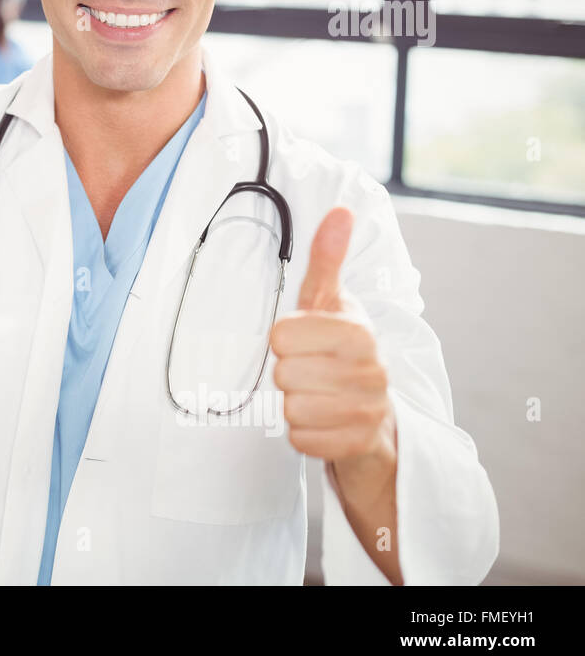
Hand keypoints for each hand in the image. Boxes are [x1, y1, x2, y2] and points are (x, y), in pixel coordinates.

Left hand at [269, 208, 395, 472]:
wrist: (374, 416)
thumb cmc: (339, 352)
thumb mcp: (329, 304)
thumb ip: (327, 260)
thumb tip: (340, 210)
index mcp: (359, 332)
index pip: (281, 337)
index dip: (283, 341)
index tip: (302, 343)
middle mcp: (372, 370)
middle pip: (284, 374)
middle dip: (289, 375)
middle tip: (311, 373)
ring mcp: (369, 410)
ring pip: (292, 409)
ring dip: (295, 406)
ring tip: (318, 397)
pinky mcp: (360, 445)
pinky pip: (302, 441)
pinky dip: (304, 435)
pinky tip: (323, 423)